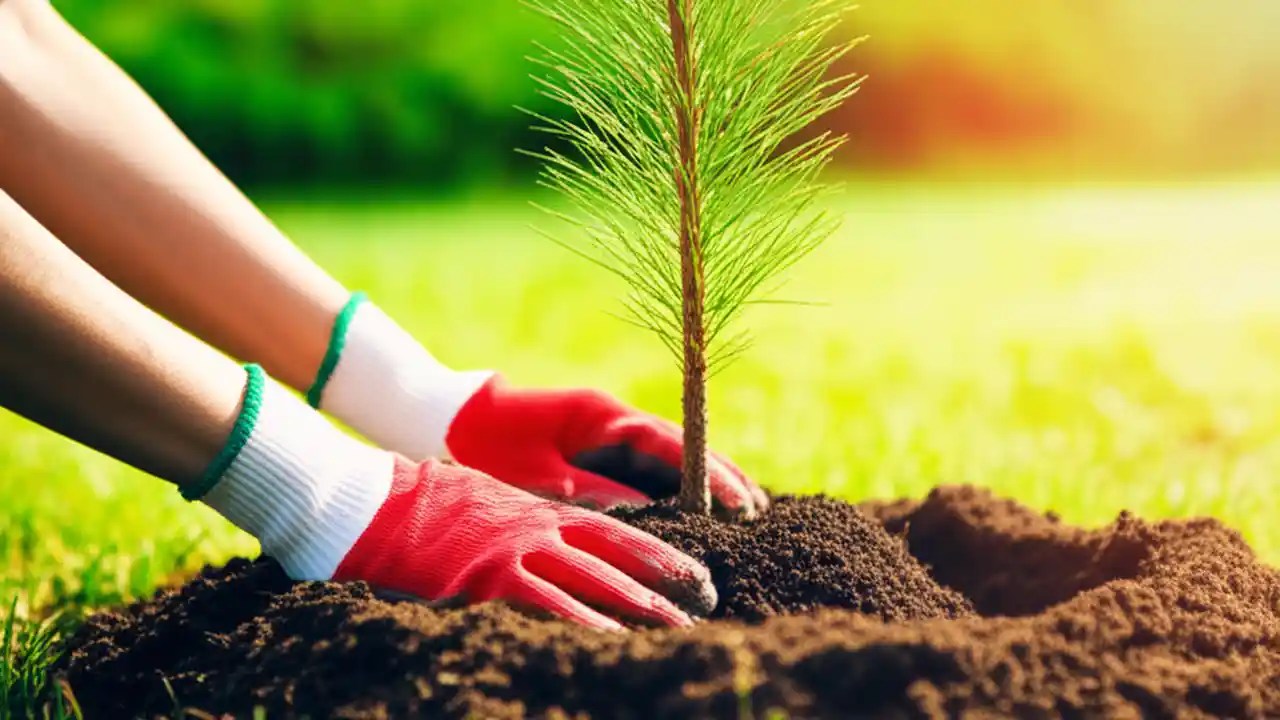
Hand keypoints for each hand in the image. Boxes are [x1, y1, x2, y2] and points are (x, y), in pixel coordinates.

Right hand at [332, 457, 716, 629]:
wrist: (381, 502)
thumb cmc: (432, 505)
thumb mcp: (495, 503)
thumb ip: (533, 524)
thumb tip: (564, 547)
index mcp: (544, 510)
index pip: (619, 534)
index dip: (661, 555)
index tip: (696, 575)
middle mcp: (542, 529)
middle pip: (618, 560)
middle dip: (664, 586)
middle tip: (706, 607)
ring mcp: (518, 553)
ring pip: (595, 582)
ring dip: (640, 608)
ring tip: (677, 630)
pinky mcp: (492, 579)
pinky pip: (550, 606)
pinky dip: (585, 624)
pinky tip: (613, 643)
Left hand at [444, 376, 767, 514]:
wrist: (450, 420)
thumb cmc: (488, 446)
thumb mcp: (539, 477)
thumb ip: (592, 493)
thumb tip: (647, 517)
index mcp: (602, 415)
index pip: (669, 444)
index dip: (709, 475)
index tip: (742, 504)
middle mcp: (613, 418)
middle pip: (682, 447)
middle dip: (722, 477)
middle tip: (763, 512)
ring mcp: (608, 432)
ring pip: (670, 458)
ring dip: (706, 482)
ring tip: (748, 512)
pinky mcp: (598, 448)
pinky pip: (647, 468)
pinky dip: (675, 488)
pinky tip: (699, 513)